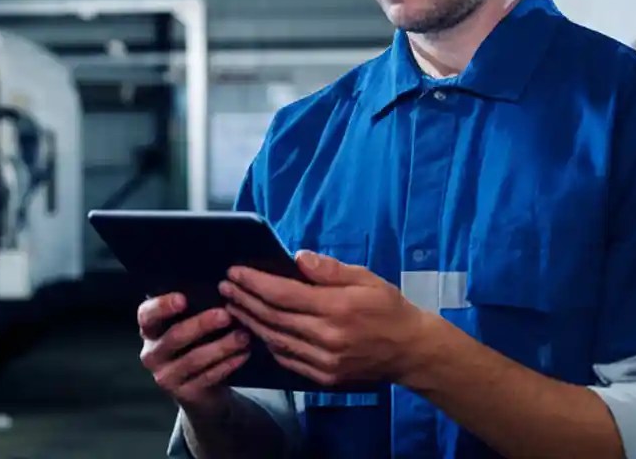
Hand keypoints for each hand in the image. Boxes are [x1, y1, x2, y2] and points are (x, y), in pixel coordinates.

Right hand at [137, 292, 251, 415]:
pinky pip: (208, 377)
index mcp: (150, 330)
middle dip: (201, 324)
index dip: (162, 306)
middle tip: (226, 314)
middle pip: (174, 336)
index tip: (183, 299)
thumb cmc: (196, 344)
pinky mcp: (184, 395)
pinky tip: (244, 354)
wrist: (201, 390)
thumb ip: (195, 309)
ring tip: (244, 336)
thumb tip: (222, 286)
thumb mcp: (189, 326)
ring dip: (222, 346)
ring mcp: (166, 377)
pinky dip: (228, 364)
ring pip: (194, 359)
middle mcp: (151, 353)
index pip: (147, 315)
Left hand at [220, 251, 430, 387]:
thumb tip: (297, 257)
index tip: (235, 271)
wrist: (410, 351)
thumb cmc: (388, 308)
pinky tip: (257, 329)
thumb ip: (329, 269)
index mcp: (337, 308)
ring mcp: (324, 361)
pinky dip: (268, 343)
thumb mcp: (366, 278)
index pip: (283, 294)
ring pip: (275, 340)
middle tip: (225, 286)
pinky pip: (287, 359)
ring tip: (233, 305)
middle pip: (273, 317)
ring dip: (250, 321)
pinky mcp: (324, 377)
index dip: (255, 282)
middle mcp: (327, 337)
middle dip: (245, 300)